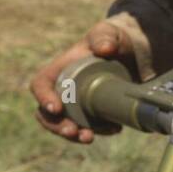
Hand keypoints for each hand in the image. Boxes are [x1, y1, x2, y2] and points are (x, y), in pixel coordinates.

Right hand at [29, 21, 133, 143]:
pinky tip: (114, 129)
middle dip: (57, 126)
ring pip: (67, 125)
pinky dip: (99, 131)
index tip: (56, 108)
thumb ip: (104, 37)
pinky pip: (90, 127)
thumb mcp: (108, 33)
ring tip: (89, 138)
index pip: (40, 85)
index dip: (43, 98)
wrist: (132, 54)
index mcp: (58, 71)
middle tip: (72, 131)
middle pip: (48, 114)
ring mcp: (77, 105)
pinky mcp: (93, 114)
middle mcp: (62, 91)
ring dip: (75, 135)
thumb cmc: (112, 40)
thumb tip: (104, 49)